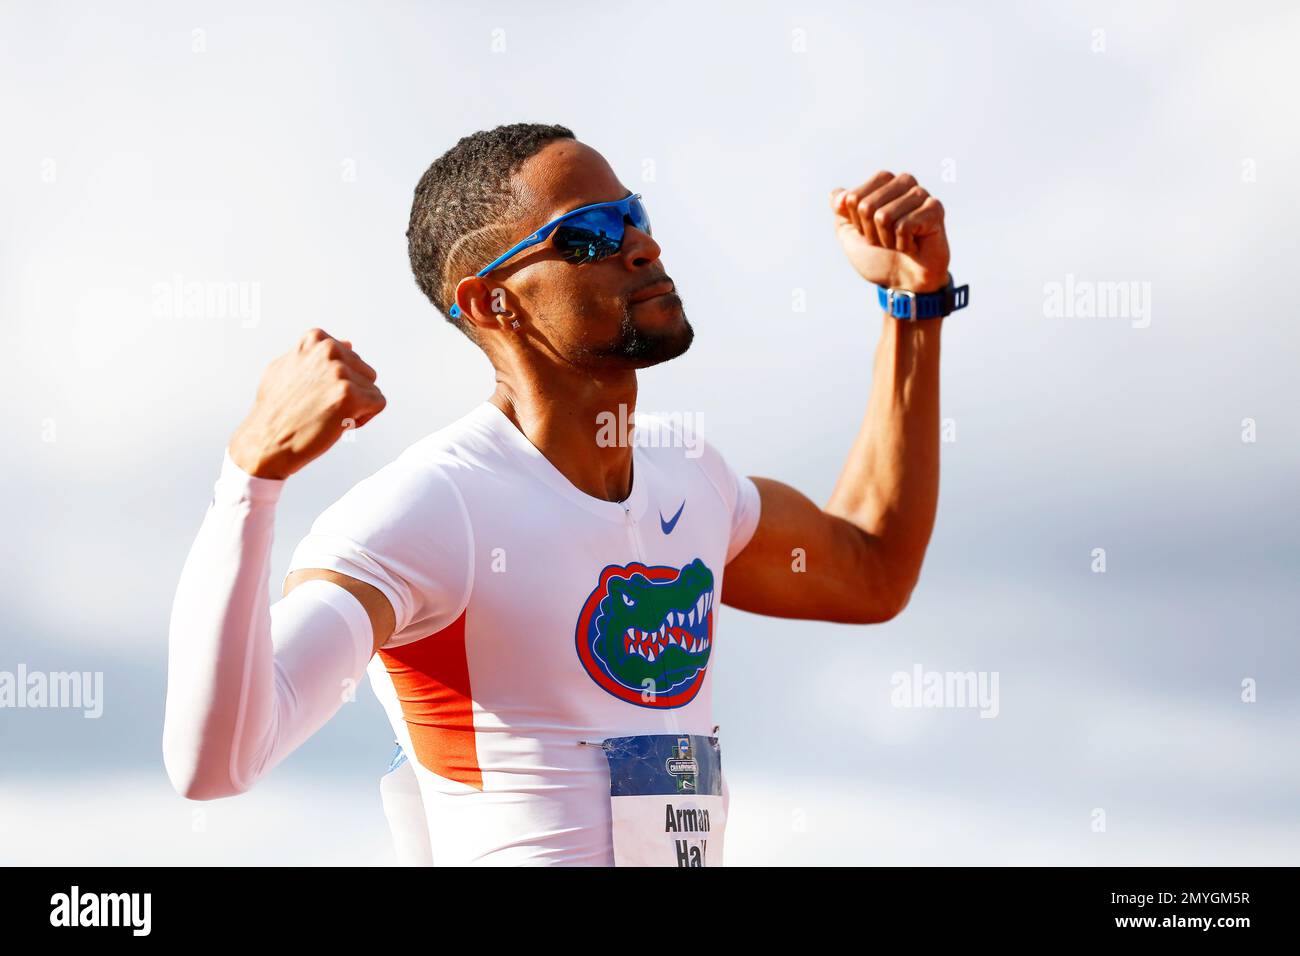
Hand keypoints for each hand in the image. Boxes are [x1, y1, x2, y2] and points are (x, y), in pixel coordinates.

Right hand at [228, 328, 385, 479]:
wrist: (266, 441)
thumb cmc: (275, 409)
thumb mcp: (287, 368)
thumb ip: (315, 354)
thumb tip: (349, 343)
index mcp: (317, 339)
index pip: (352, 359)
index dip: (338, 382)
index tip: (314, 393)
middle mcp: (329, 350)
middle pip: (366, 373)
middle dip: (350, 394)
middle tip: (320, 408)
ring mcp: (339, 372)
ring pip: (372, 390)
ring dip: (357, 407)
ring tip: (327, 415)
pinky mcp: (350, 395)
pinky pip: (378, 404)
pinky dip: (363, 419)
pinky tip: (338, 423)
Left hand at [831, 171, 949, 293]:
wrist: (902, 282)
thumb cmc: (878, 256)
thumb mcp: (849, 234)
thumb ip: (840, 211)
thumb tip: (836, 194)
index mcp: (883, 183)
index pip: (853, 197)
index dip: (856, 223)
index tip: (870, 232)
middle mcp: (903, 183)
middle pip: (867, 206)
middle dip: (871, 232)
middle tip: (887, 240)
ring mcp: (921, 194)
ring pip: (884, 216)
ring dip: (887, 240)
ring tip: (900, 243)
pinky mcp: (935, 209)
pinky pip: (904, 226)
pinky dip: (903, 244)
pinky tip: (914, 246)